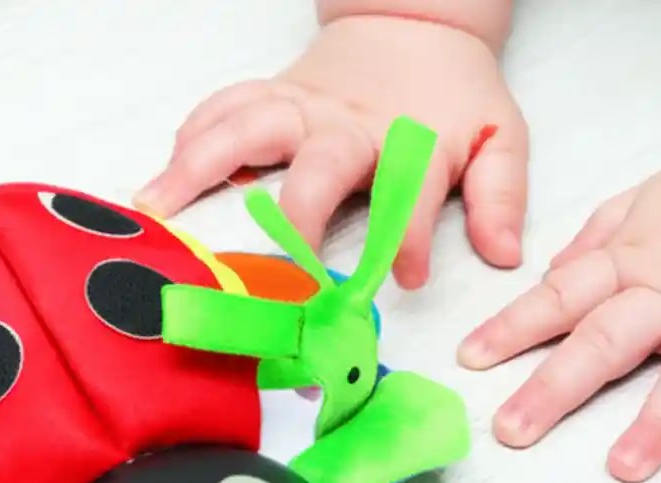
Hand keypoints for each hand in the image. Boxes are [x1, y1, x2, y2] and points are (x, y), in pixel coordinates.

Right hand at [135, 15, 527, 288]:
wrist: (418, 23)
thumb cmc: (454, 94)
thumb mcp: (499, 138)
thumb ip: (500, 196)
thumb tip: (503, 255)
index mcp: (407, 141)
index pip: (409, 196)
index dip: (408, 240)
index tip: (405, 279)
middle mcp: (346, 125)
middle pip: (317, 168)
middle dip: (297, 217)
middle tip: (275, 269)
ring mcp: (302, 107)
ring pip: (246, 128)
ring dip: (200, 167)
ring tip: (157, 208)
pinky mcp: (273, 95)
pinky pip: (224, 107)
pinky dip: (192, 137)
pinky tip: (163, 174)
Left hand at [458, 158, 660, 482]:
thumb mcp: (650, 198)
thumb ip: (598, 236)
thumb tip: (551, 272)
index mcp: (635, 262)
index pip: (562, 296)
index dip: (512, 327)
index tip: (469, 361)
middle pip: (609, 340)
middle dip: (556, 386)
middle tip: (512, 431)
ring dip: (659, 421)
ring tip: (622, 468)